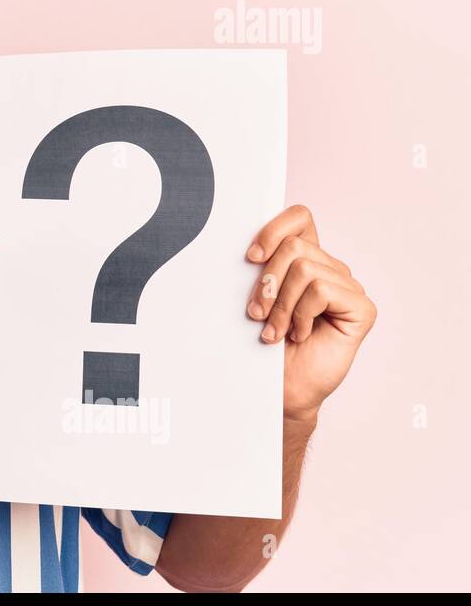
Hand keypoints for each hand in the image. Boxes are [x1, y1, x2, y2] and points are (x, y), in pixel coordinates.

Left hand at [245, 204, 376, 422]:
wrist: (282, 388)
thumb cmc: (266, 346)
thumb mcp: (257, 299)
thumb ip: (259, 269)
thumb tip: (243, 243)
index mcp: (306, 259)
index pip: (300, 217)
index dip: (274, 229)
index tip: (251, 258)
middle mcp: (330, 268)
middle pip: (295, 246)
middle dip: (266, 282)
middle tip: (257, 314)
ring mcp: (348, 287)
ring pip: (305, 269)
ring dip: (280, 305)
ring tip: (274, 331)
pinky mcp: (361, 308)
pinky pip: (322, 291)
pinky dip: (301, 315)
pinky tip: (300, 334)